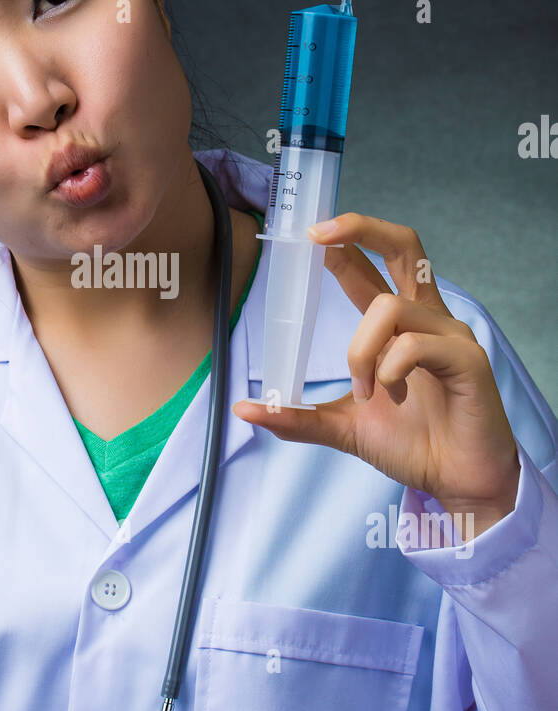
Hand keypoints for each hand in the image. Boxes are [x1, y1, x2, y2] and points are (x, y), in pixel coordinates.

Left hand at [232, 213, 520, 539]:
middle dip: (360, 228)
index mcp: (399, 324)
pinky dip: (390, 368)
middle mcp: (427, 317)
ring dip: (361, 350)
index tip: (307, 236)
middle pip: (403, 244)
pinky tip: (392, 396)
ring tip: (363, 390)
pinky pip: (414, 343)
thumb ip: (298, 416)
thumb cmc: (413, 445)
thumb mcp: (342, 427)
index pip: (372, 263)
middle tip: (318, 236)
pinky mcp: (467, 359)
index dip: (345, 241)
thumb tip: (244, 409)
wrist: (457, 482)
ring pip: (389, 307)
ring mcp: (449, 334)